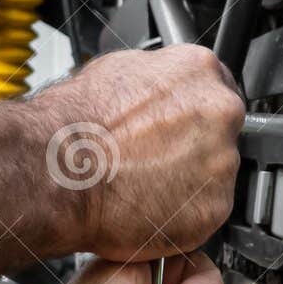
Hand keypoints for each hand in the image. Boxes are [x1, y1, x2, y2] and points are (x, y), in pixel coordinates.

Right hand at [37, 45, 244, 260]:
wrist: (60, 170)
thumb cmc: (78, 124)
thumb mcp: (120, 69)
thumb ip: (160, 78)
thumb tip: (164, 85)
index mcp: (199, 70)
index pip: (217, 89)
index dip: (195, 113)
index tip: (179, 127)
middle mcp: (220, 112)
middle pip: (222, 131)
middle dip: (196, 145)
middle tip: (157, 157)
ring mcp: (222, 161)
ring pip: (216, 173)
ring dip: (191, 180)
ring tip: (146, 183)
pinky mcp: (215, 206)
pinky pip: (206, 211)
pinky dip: (184, 214)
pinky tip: (151, 204)